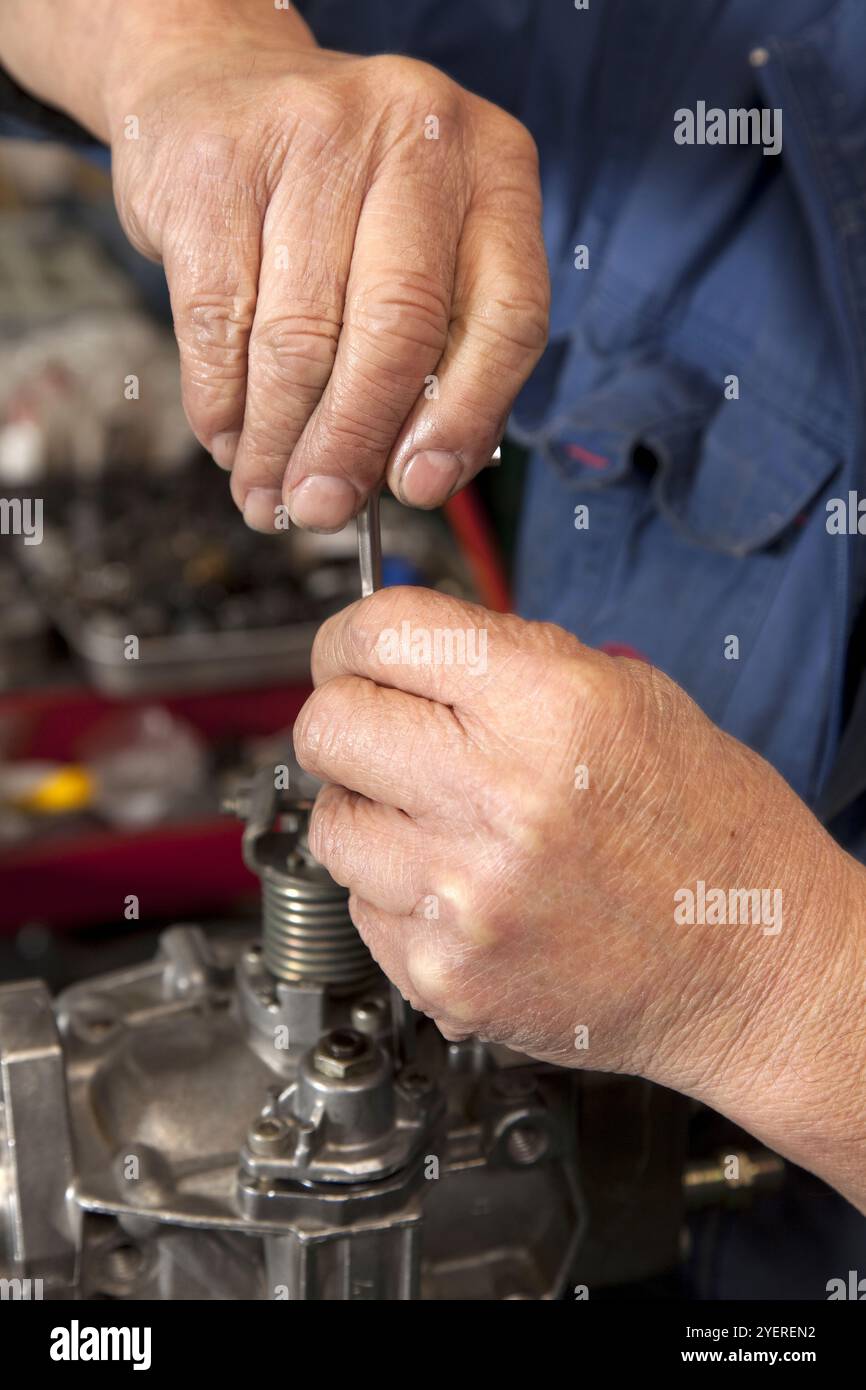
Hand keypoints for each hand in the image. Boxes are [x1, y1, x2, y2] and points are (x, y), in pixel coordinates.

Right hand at [94, 1, 547, 530]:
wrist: (219, 84)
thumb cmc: (339, 194)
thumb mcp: (421, 244)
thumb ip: (438, 349)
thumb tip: (402, 481)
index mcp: (494, 167)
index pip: (508, 317)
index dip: (465, 420)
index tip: (418, 488)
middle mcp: (413, 137)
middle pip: (396, 333)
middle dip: (352, 446)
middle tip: (322, 510)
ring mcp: (310, 140)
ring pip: (298, 340)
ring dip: (277, 443)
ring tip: (268, 494)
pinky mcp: (215, 168)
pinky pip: (218, 323)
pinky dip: (221, 403)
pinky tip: (228, 439)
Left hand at [294, 587, 865, 1210]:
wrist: (756, 968)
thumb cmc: (710, 831)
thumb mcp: (631, 697)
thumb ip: (506, 660)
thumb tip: (401, 644)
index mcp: (549, 706)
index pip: (379, 633)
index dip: (351, 637)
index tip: (352, 654)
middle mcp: (498, 798)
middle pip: (326, 725)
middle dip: (346, 718)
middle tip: (382, 732)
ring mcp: (462, 897)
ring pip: (330, 823)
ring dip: (369, 812)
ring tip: (438, 822)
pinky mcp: (444, 974)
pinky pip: (363, 906)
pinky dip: (397, 890)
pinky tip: (462, 887)